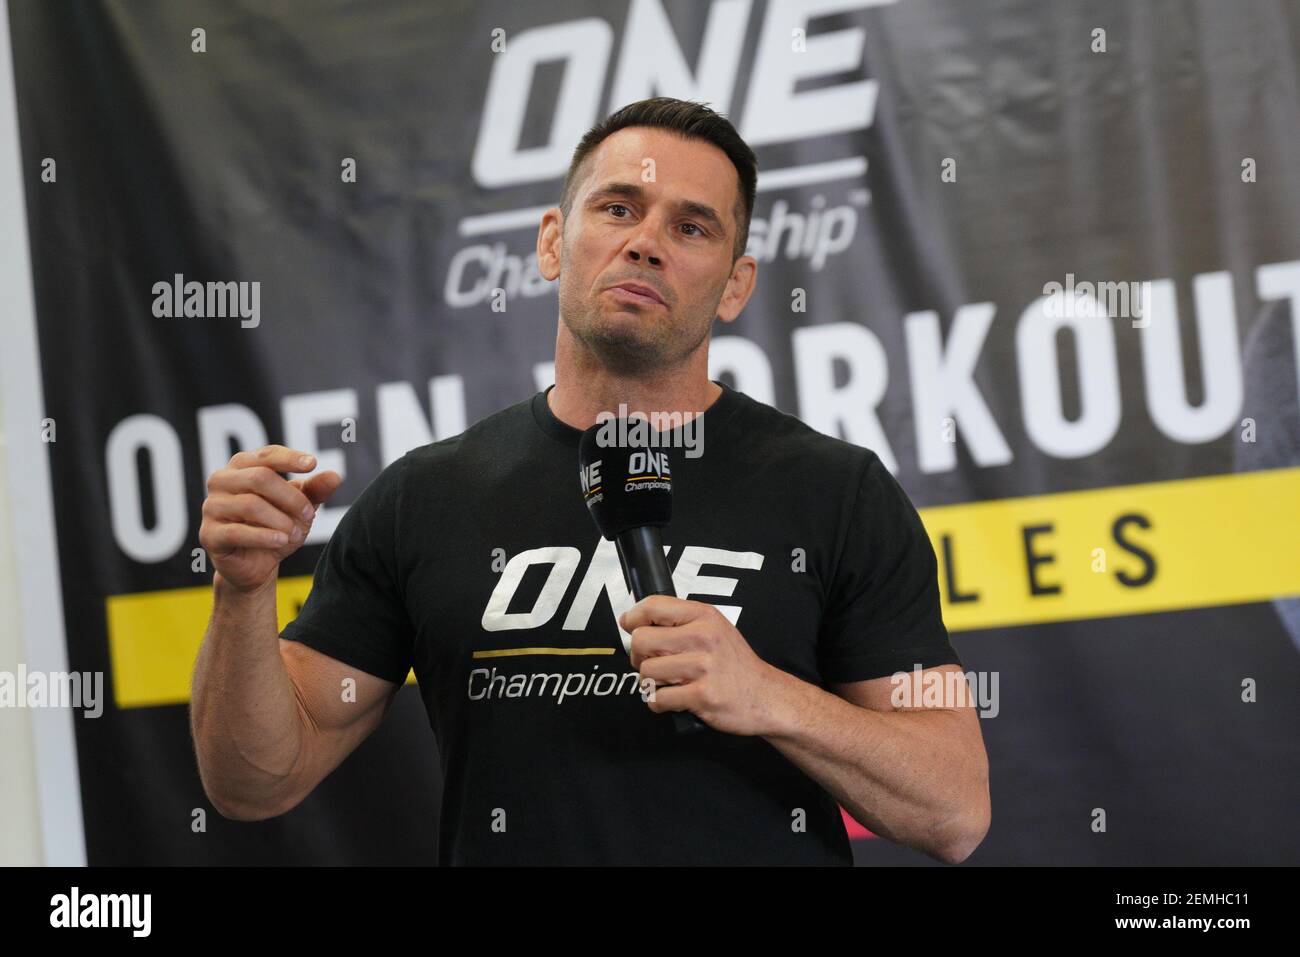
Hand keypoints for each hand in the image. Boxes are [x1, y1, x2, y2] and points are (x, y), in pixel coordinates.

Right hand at [199, 445, 342, 592]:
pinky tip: (282, 540)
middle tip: (309, 514)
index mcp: (242, 466)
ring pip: (250, 505)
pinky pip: (237, 532)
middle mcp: (221, 480)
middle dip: (290, 497)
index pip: (266, 455)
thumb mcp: (300, 507)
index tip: (312, 464)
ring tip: (296, 533)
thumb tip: (335, 476)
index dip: (289, 458)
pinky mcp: (209, 534)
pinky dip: (264, 536)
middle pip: (259, 478)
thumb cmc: (277, 526)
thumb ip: (315, 491)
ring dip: (281, 520)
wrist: (257, 565)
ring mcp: (211, 507)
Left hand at [619, 595, 784, 735]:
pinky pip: (658, 699)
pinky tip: (674, 699)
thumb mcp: (714, 628)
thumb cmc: (735, 664)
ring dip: (651, 683)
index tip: (630, 626)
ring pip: (647, 672)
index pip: (652, 606)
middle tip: (651, 663)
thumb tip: (632, 620)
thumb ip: (679, 621)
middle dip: (638, 656)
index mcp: (704, 616)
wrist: (767, 696)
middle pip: (641, 640)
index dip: (633, 618)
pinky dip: (659, 703)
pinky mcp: (702, 695)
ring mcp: (703, 667)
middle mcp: (703, 637)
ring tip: (669, 683)